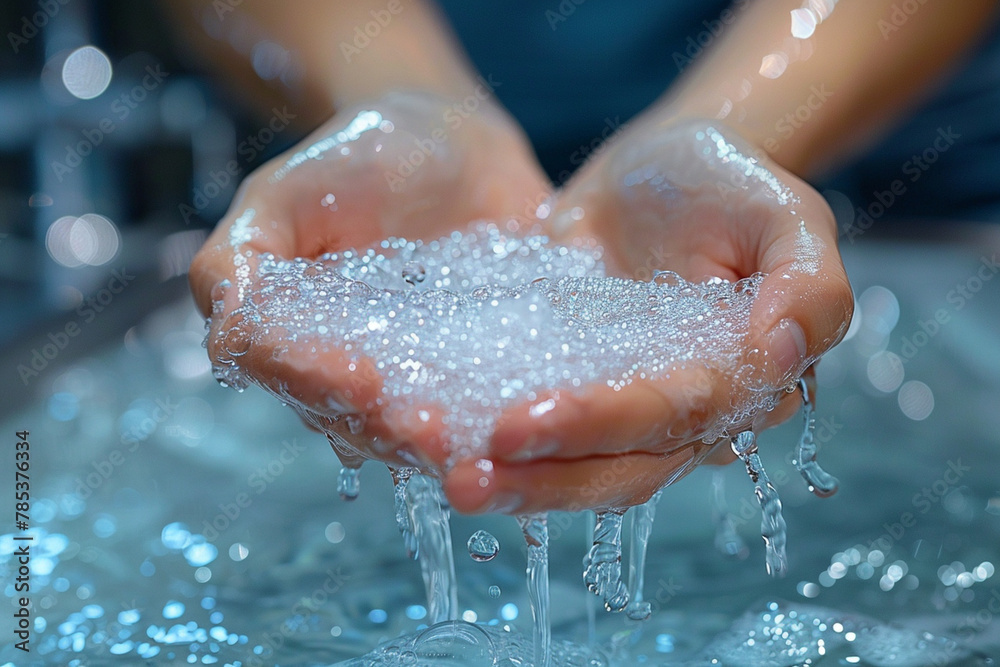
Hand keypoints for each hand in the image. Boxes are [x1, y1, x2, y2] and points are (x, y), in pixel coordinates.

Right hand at [189, 91, 549, 467]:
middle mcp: (348, 370)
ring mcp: (412, 379)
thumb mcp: (283, 194)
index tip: (361, 382)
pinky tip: (514, 423)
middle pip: (352, 418)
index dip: (317, 384)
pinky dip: (492, 417)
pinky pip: (478, 405)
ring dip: (436, 443)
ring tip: (467, 441)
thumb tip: (228, 336)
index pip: (286, 374)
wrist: (453, 146)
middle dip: (387, 432)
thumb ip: (236, 261)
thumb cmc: (360, 159)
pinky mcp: (473, 372)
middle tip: (428, 433)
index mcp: (291, 336)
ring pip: (410, 429)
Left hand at [441, 118, 852, 514]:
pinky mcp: (568, 390)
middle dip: (544, 479)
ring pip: (573, 468)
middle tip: (465, 477)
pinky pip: (532, 429)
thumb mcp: (784, 211)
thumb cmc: (726, 183)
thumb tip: (783, 352)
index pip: (673, 419)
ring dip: (512, 481)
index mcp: (739, 381)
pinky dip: (488, 441)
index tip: (525, 423)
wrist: (654, 171)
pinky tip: (435, 444)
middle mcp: (682, 415)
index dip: (603, 427)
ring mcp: (619, 408)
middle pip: (618, 469)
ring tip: (443, 475)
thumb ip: (810, 280)